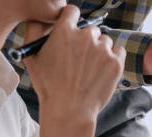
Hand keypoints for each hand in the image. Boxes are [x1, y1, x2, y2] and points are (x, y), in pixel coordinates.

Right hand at [24, 6, 124, 121]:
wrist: (70, 109)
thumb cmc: (49, 85)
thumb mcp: (32, 55)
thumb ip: (35, 30)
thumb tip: (45, 20)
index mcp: (64, 31)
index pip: (72, 11)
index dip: (72, 20)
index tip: (73, 30)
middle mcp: (85, 37)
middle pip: (91, 29)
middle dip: (86, 40)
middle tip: (81, 58)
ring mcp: (103, 50)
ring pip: (105, 41)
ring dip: (100, 50)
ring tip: (91, 68)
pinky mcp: (116, 62)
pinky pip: (119, 51)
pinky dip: (114, 57)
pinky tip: (103, 69)